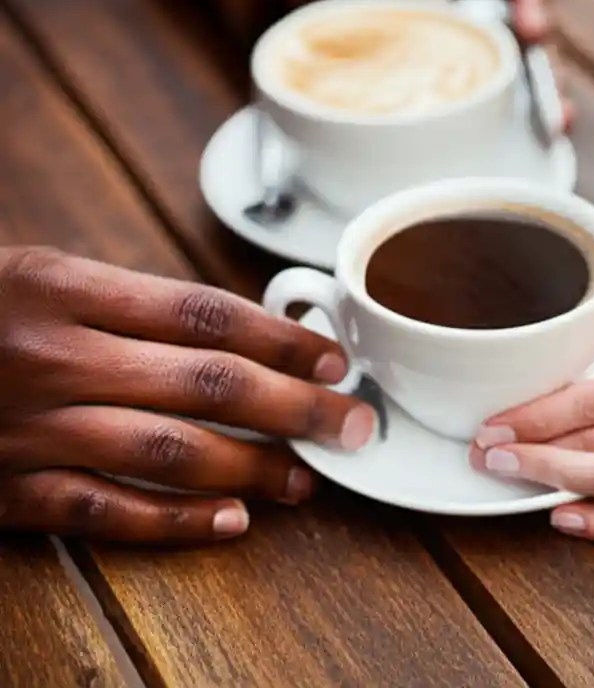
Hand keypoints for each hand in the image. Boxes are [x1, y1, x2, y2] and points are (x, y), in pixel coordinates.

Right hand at [0, 248, 374, 543]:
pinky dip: (175, 523)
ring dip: (251, 468)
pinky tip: (232, 523)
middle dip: (297, 407)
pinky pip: (105, 512)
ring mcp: (25, 428)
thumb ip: (126, 302)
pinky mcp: (3, 490)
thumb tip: (248, 330)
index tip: (336, 358)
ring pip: (169, 451)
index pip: (202, 314)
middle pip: (206, 384)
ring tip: (304, 478)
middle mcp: (49, 355)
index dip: (282, 339)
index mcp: (56, 284)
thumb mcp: (30, 275)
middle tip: (353, 425)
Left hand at [300, 0, 573, 127]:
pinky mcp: (462, 80)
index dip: (531, 1)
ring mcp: (475, 46)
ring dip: (543, 99)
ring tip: (555, 126)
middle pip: (531, 35)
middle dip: (548, 67)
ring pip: (523, 70)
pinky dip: (511, 121)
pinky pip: (495, 99)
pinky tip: (531, 141)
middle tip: (553, 100)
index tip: (531, 30)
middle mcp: (481, 5)